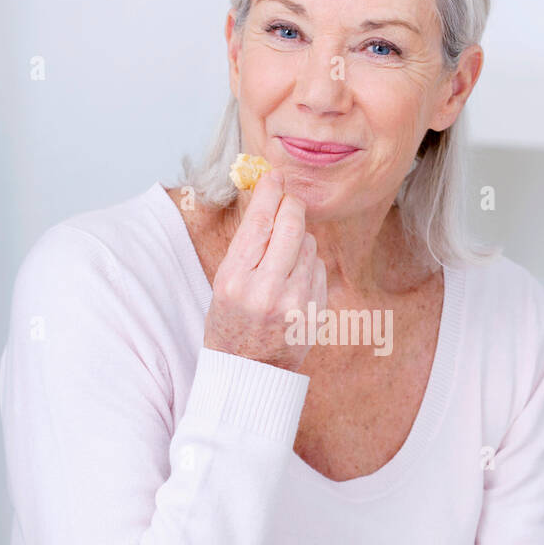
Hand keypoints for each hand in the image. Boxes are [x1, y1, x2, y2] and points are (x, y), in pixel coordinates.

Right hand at [204, 168, 326, 373]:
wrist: (248, 370)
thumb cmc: (231, 320)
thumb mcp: (225, 281)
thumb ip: (248, 244)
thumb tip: (269, 197)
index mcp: (236, 281)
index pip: (259, 223)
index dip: (270, 193)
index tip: (275, 175)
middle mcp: (267, 291)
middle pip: (291, 227)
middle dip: (292, 206)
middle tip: (289, 200)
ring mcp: (296, 303)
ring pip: (308, 244)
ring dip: (299, 239)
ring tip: (281, 258)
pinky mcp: (315, 311)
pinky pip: (318, 267)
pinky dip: (308, 263)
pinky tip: (293, 279)